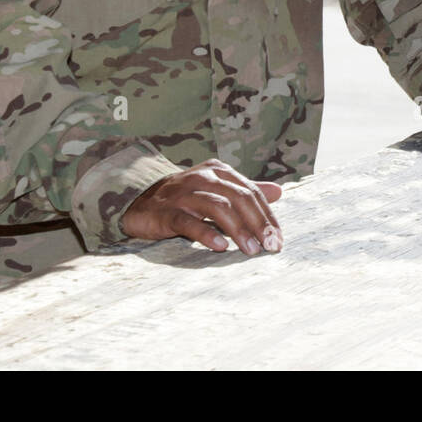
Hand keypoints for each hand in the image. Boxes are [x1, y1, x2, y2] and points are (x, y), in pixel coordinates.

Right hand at [120, 158, 283, 255]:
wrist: (142, 202)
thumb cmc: (186, 198)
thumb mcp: (217, 190)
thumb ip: (246, 190)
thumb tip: (279, 191)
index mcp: (218, 171)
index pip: (251, 191)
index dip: (267, 215)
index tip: (278, 238)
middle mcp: (203, 178)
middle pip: (239, 198)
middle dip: (258, 223)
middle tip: (270, 246)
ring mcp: (185, 194)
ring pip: (218, 208)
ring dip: (238, 230)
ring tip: (251, 250)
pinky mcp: (168, 212)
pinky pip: (190, 222)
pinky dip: (207, 234)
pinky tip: (221, 247)